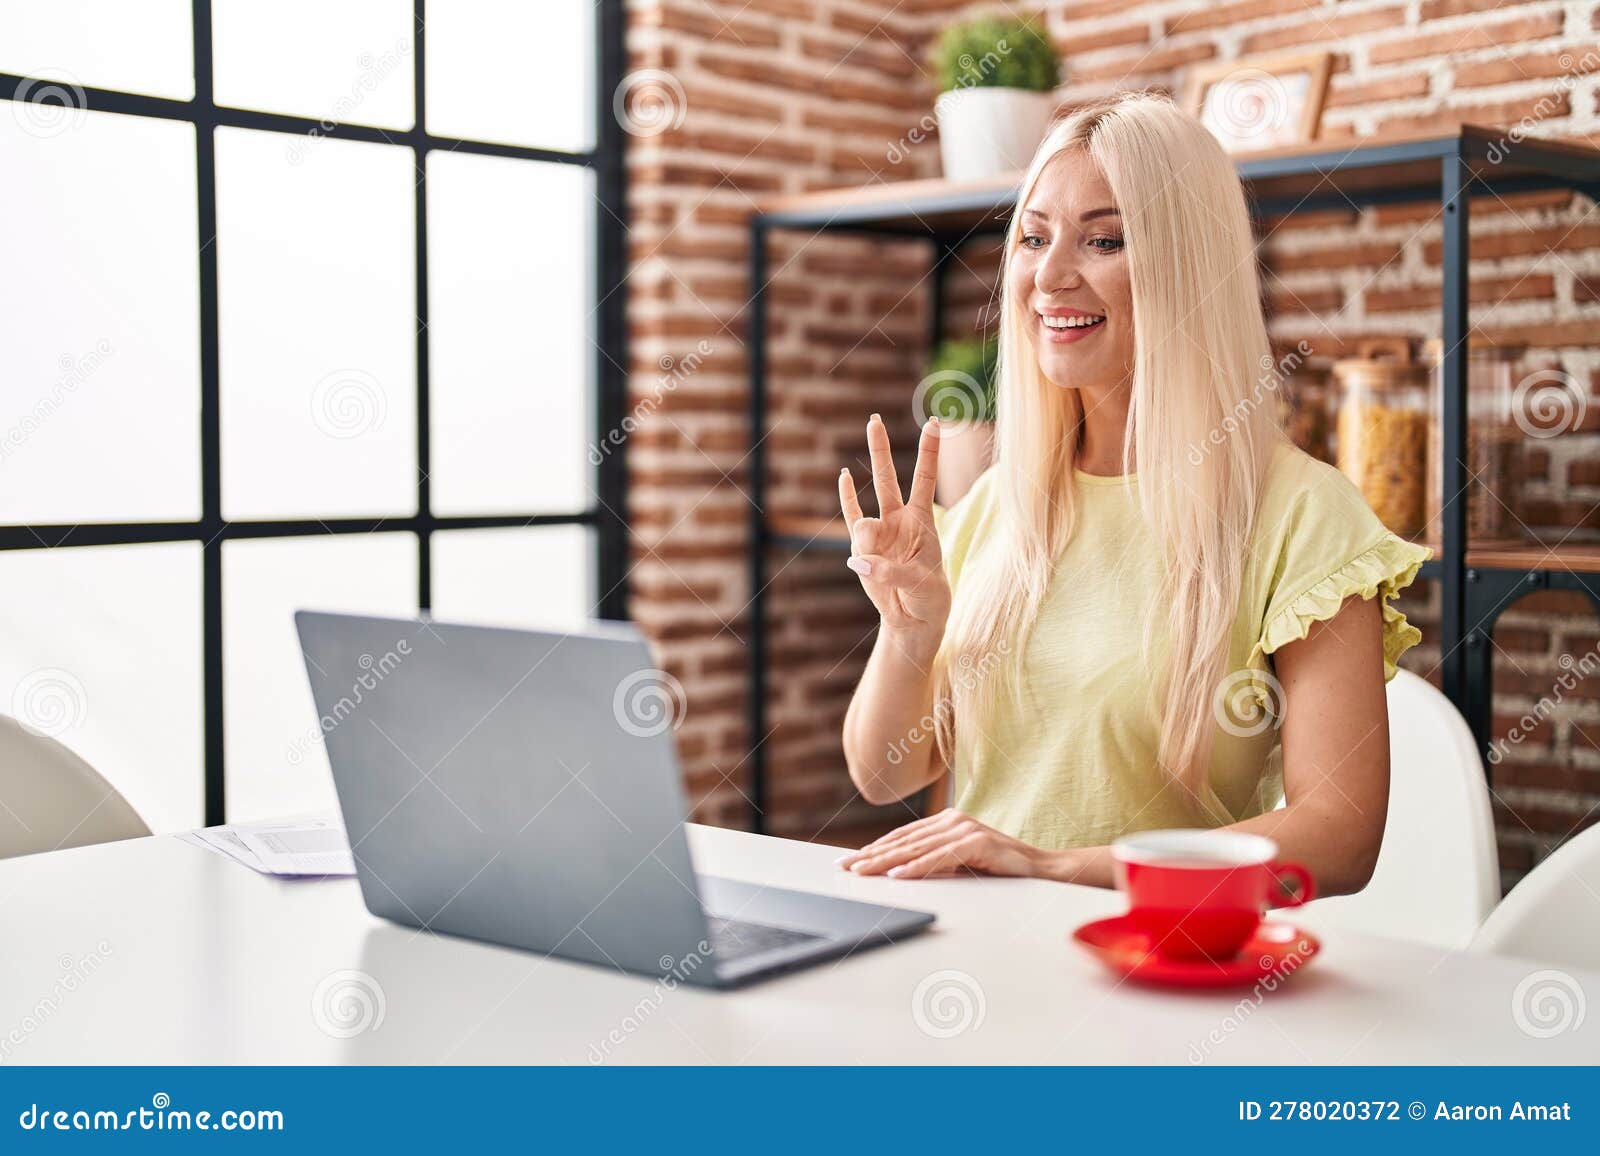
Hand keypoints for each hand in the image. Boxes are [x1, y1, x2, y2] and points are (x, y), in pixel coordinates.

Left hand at [835, 809, 1045, 878]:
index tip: (851, 861)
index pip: (903, 837)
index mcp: (947, 822)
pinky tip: (898, 875)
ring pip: (916, 849)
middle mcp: (952, 820)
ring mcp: (964, 829)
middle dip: (871, 855)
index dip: (875, 849)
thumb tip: (898, 872)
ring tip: (862, 871)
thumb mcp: (960, 863)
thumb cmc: (999, 868)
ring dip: (885, 862)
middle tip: (845, 867)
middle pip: (903, 841)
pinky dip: (916, 867)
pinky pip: (939, 858)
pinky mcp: (977, 842)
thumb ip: (934, 861)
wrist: (1041, 868)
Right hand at [838, 415, 950, 646]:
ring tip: (875, 570)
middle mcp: (899, 519)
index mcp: (922, 521)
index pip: (925, 478)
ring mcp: (879, 531)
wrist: (913, 616)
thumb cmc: (927, 596)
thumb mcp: (919, 584)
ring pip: (863, 517)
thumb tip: (857, 560)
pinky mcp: (862, 548)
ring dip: (866, 543)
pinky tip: (843, 477)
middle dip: (879, 448)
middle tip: (873, 419)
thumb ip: (890, 571)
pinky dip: (846, 499)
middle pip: (887, 477)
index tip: (934, 422)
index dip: (929, 451)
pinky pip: (850, 519)